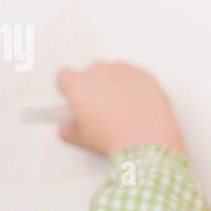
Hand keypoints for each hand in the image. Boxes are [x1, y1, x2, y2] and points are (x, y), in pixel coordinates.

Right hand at [55, 61, 185, 156]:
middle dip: (93, 88)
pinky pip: (134, 77)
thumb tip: (67, 126)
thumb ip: (67, 130)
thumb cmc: (112, 139)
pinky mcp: (144, 74)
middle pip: (90, 73)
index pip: (64, 76)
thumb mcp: (81, 140)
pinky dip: (134, 88)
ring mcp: (123, 70)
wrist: (147, 140)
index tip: (74, 101)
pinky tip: (137, 108)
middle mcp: (99, 71)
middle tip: (101, 110)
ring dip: (114, 86)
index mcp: (79, 85)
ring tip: (122, 111)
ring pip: (113, 74)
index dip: (68, 89)